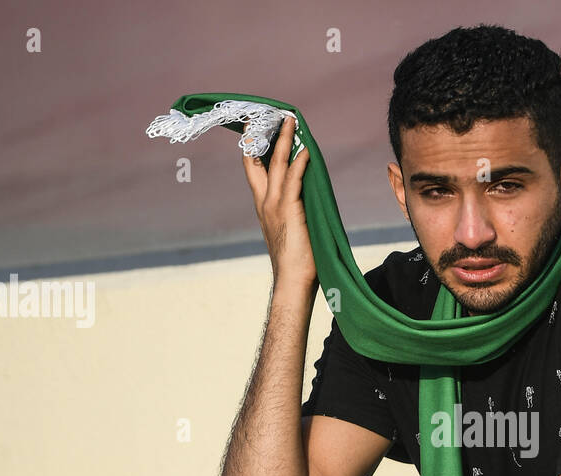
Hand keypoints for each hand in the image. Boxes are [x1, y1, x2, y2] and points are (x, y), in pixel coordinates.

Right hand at [243, 115, 316, 287]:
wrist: (292, 279)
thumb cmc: (296, 258)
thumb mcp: (292, 225)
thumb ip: (295, 205)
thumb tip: (308, 189)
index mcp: (263, 204)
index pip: (252, 166)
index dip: (253, 144)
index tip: (257, 124)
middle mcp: (264, 200)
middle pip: (257, 157)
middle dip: (260, 132)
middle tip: (267, 112)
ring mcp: (274, 204)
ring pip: (276, 163)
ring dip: (285, 139)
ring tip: (291, 120)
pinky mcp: (289, 210)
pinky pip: (293, 179)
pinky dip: (299, 162)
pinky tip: (305, 149)